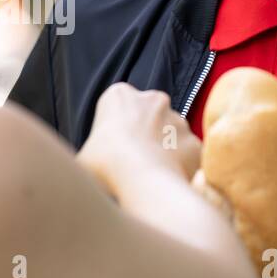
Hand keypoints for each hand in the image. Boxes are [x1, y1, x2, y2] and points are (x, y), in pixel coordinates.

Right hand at [77, 83, 200, 197]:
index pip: (119, 106)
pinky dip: (180, 167)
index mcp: (120, 95)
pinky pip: (187, 155)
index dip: (116, 128)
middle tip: (132, 161)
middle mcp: (153, 100)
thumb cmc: (104, 164)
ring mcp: (178, 120)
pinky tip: (166, 182)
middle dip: (145, 133)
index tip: (112, 148)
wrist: (142, 180)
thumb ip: (90, 150)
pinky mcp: (194, 142)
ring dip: (164, 150)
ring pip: (171, 134)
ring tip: (149, 175)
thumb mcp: (81, 154)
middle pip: (149, 115)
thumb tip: (89, 162)